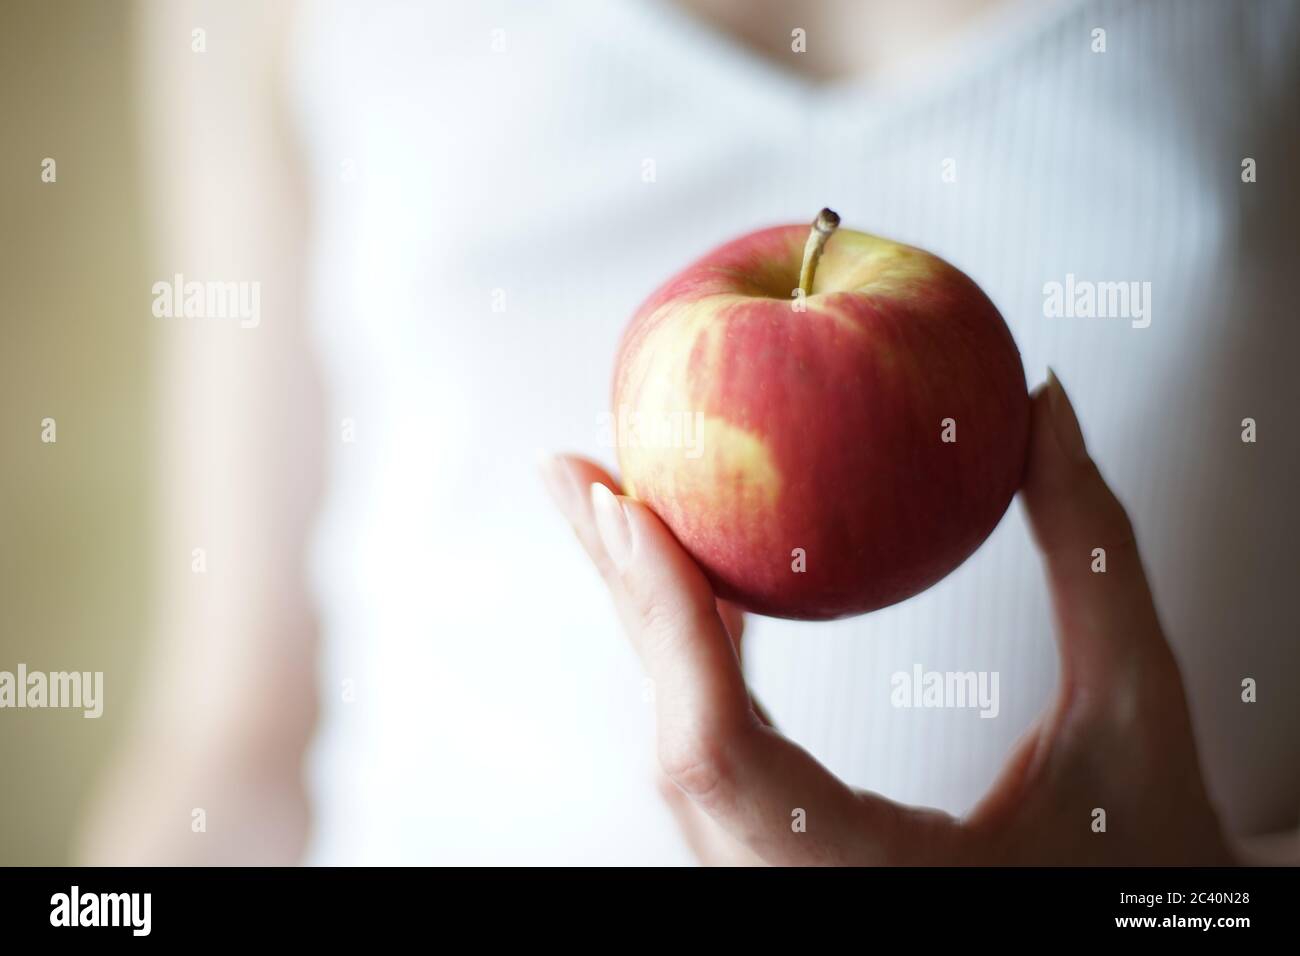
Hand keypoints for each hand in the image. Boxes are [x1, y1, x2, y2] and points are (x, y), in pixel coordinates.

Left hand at [542, 373, 1233, 864]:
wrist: (1139, 934)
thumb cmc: (1148, 864)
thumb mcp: (1135, 713)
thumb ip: (1089, 557)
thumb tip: (1043, 415)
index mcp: (865, 878)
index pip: (720, 754)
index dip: (665, 624)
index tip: (627, 506)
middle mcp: (799, 888)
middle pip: (676, 738)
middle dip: (624, 591)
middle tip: (573, 474)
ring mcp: (785, 881)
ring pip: (685, 748)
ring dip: (647, 619)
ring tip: (615, 511)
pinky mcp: (793, 859)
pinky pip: (720, 754)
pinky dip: (699, 658)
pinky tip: (700, 586)